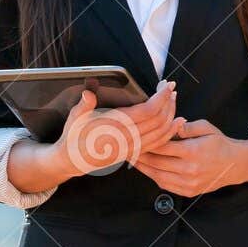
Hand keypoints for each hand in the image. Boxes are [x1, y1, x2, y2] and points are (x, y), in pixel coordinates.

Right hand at [57, 81, 177, 177]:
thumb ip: (84, 105)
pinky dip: (170, 132)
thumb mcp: (75, 118)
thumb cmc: (74, 136)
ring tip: (173, 100)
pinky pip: (158, 144)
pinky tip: (175, 122)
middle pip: (159, 120)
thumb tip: (87, 94)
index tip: (168, 85)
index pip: (147, 111)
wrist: (73, 161)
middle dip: (169, 102)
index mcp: (115, 126)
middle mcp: (127, 138)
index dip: (161, 97)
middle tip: (171, 89)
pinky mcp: (134, 153)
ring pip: (162, 133)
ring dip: (172, 115)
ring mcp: (132, 148)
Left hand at [133, 118, 247, 196]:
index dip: (147, 143)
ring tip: (134, 161)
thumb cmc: (219, 144)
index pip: (162, 148)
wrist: (235, 165)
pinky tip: (149, 170)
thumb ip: (187, 126)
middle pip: (157, 163)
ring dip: (144, 169)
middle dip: (141, 157)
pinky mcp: (189, 191)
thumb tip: (171, 125)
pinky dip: (155, 178)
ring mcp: (189, 183)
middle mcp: (189, 170)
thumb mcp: (206, 127)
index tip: (137, 138)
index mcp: (193, 151)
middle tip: (128, 149)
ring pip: (158, 177)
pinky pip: (166, 186)